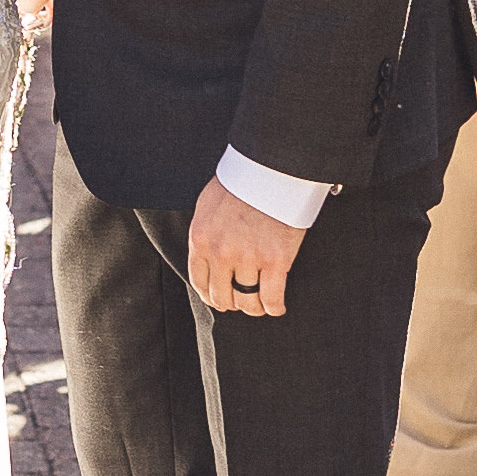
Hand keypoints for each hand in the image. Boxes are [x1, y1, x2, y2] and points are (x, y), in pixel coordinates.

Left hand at [186, 175, 308, 320]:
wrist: (272, 168)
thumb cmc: (243, 181)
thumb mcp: (208, 205)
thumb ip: (206, 232)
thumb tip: (208, 254)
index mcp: (201, 239)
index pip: (200, 282)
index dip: (210, 295)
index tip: (220, 298)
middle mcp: (220, 253)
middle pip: (222, 296)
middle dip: (232, 302)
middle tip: (241, 300)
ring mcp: (248, 258)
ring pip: (247, 301)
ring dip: (253, 307)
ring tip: (259, 305)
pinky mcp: (276, 260)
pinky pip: (271, 298)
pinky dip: (274, 307)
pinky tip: (276, 307)